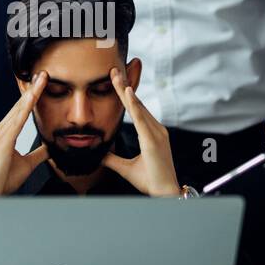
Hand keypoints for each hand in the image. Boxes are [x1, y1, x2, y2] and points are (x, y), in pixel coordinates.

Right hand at [0, 71, 50, 197]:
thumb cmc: (3, 180)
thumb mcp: (27, 164)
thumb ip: (37, 154)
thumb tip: (49, 148)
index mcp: (5, 134)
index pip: (21, 111)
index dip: (31, 97)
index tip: (40, 84)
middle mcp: (0, 130)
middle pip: (19, 106)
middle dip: (32, 89)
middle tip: (42, 74)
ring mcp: (0, 134)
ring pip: (18, 109)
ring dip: (31, 93)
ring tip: (41, 79)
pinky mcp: (2, 141)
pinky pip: (17, 120)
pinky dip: (26, 107)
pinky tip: (33, 98)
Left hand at [100, 67, 179, 196]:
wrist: (164, 194)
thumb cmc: (150, 180)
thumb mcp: (126, 168)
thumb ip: (114, 159)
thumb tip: (100, 154)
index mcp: (152, 134)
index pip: (136, 110)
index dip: (126, 95)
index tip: (117, 81)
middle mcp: (156, 130)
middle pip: (137, 104)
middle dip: (125, 86)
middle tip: (114, 70)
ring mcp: (157, 133)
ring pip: (138, 107)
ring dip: (126, 91)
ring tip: (116, 76)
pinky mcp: (154, 140)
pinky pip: (142, 119)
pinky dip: (134, 105)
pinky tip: (127, 93)